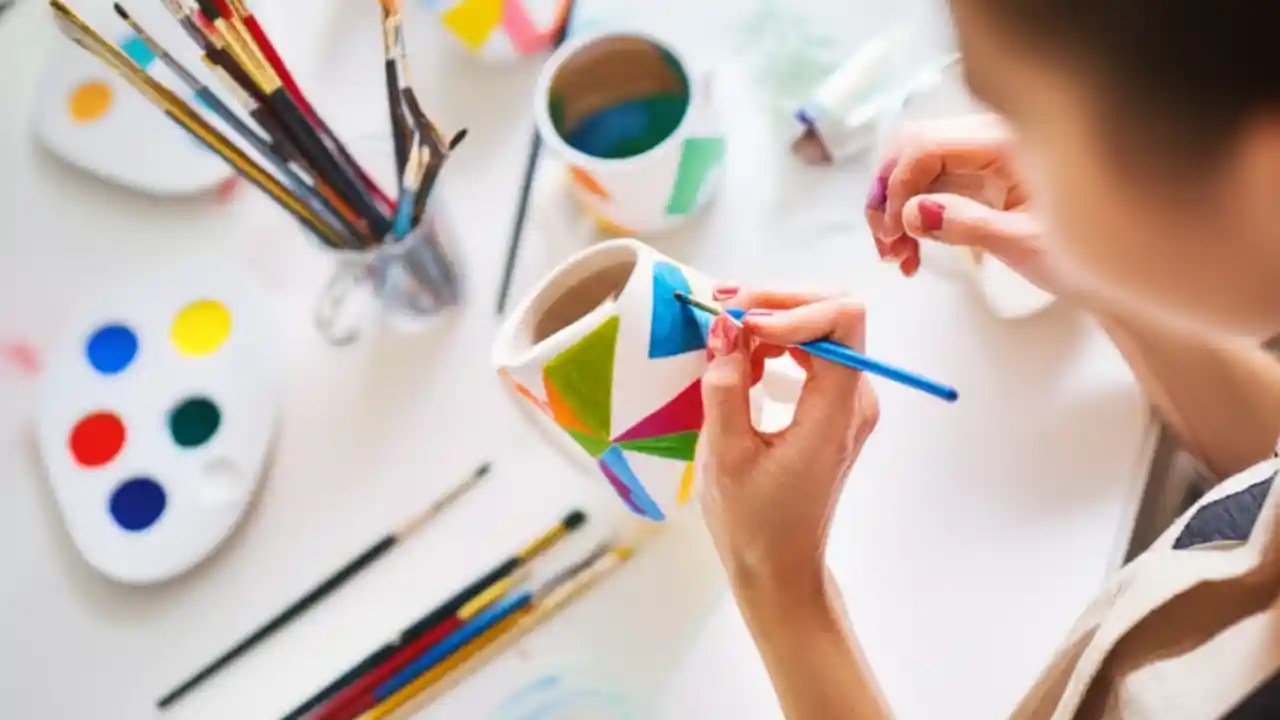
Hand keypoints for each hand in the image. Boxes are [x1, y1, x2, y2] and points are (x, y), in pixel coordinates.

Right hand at [697, 288, 879, 592]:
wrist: (781, 567)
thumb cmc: (753, 523)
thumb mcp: (725, 455)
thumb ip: (725, 386)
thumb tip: (724, 326)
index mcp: (836, 412)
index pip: (841, 320)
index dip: (792, 307)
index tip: (740, 322)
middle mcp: (855, 398)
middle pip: (835, 313)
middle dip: (779, 301)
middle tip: (723, 307)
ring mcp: (848, 402)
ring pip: (824, 326)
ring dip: (774, 317)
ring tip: (723, 332)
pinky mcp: (834, 407)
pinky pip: (814, 351)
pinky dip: (777, 340)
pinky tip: (740, 357)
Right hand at [865, 113, 1080, 297]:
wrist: (1129, 269)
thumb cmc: (1095, 256)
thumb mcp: (1028, 244)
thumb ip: (968, 225)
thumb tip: (914, 212)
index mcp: (1010, 142)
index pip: (928, 144)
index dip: (899, 186)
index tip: (894, 231)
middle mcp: (994, 139)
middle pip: (914, 148)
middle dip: (889, 194)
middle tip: (886, 244)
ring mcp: (987, 158)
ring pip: (917, 170)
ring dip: (896, 210)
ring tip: (897, 257)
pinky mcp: (984, 179)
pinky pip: (933, 188)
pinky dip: (914, 217)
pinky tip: (913, 252)